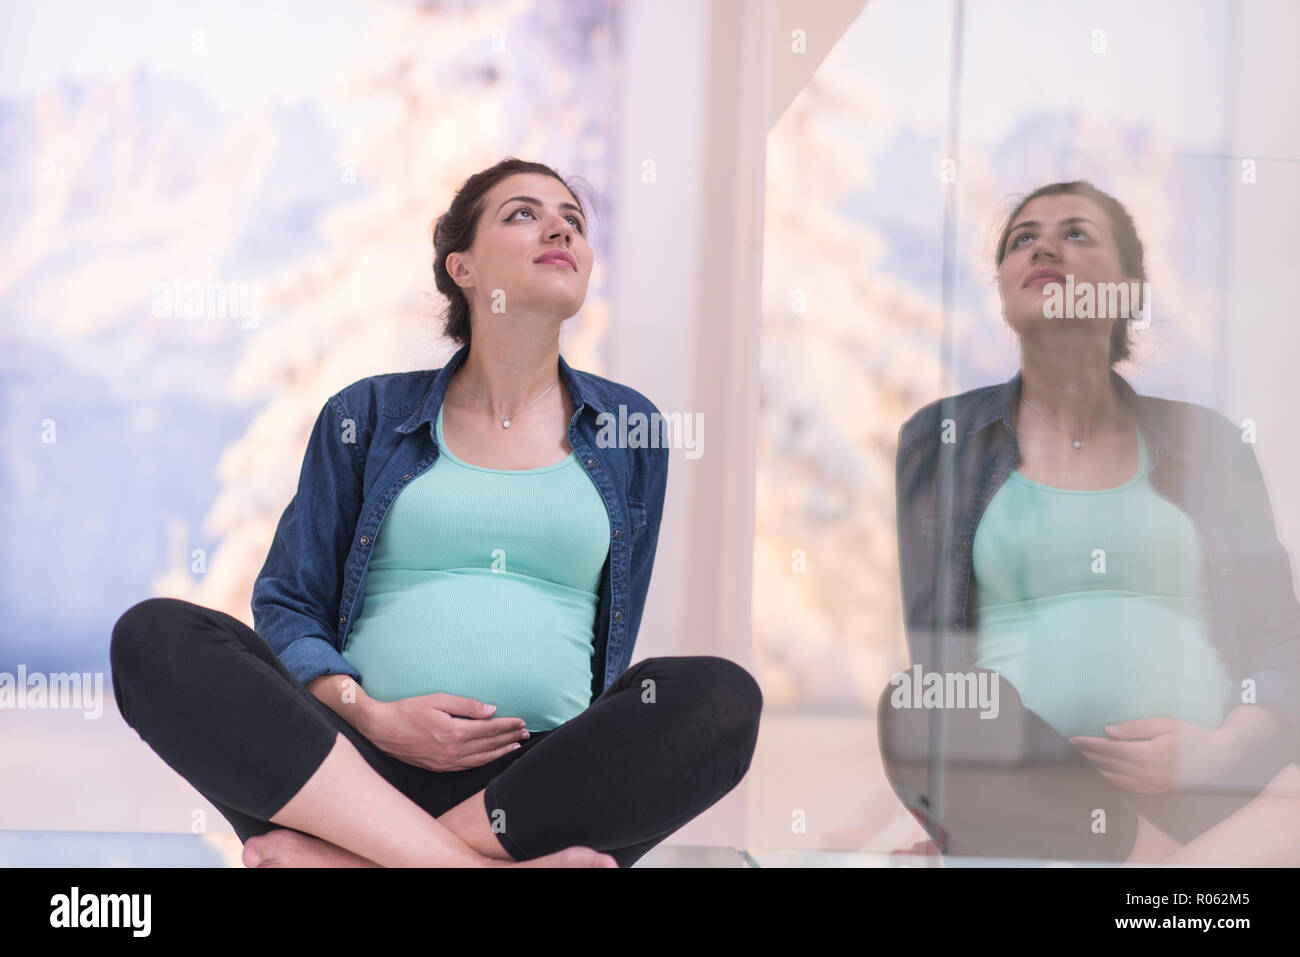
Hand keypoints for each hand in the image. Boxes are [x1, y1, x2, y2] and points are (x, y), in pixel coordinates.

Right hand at [360, 692, 529, 771]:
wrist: (381, 729)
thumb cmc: (408, 710)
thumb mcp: (438, 700)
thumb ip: (466, 705)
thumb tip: (491, 710)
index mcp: (455, 732)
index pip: (490, 729)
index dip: (508, 725)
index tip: (521, 721)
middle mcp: (453, 751)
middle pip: (489, 744)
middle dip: (509, 738)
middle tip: (525, 732)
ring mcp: (446, 762)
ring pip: (482, 759)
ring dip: (501, 752)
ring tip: (515, 745)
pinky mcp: (439, 767)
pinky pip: (468, 766)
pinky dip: (484, 761)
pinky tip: (491, 757)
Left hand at [1069, 717, 1231, 795]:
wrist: (1218, 757)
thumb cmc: (1191, 736)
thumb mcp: (1165, 724)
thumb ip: (1135, 728)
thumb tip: (1108, 731)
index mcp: (1148, 754)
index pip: (1110, 749)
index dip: (1090, 744)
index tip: (1074, 739)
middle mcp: (1147, 773)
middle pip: (1109, 764)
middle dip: (1089, 755)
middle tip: (1075, 747)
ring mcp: (1152, 785)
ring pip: (1115, 778)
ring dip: (1098, 768)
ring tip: (1086, 757)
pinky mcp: (1156, 791)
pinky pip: (1127, 787)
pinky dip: (1112, 779)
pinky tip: (1105, 771)